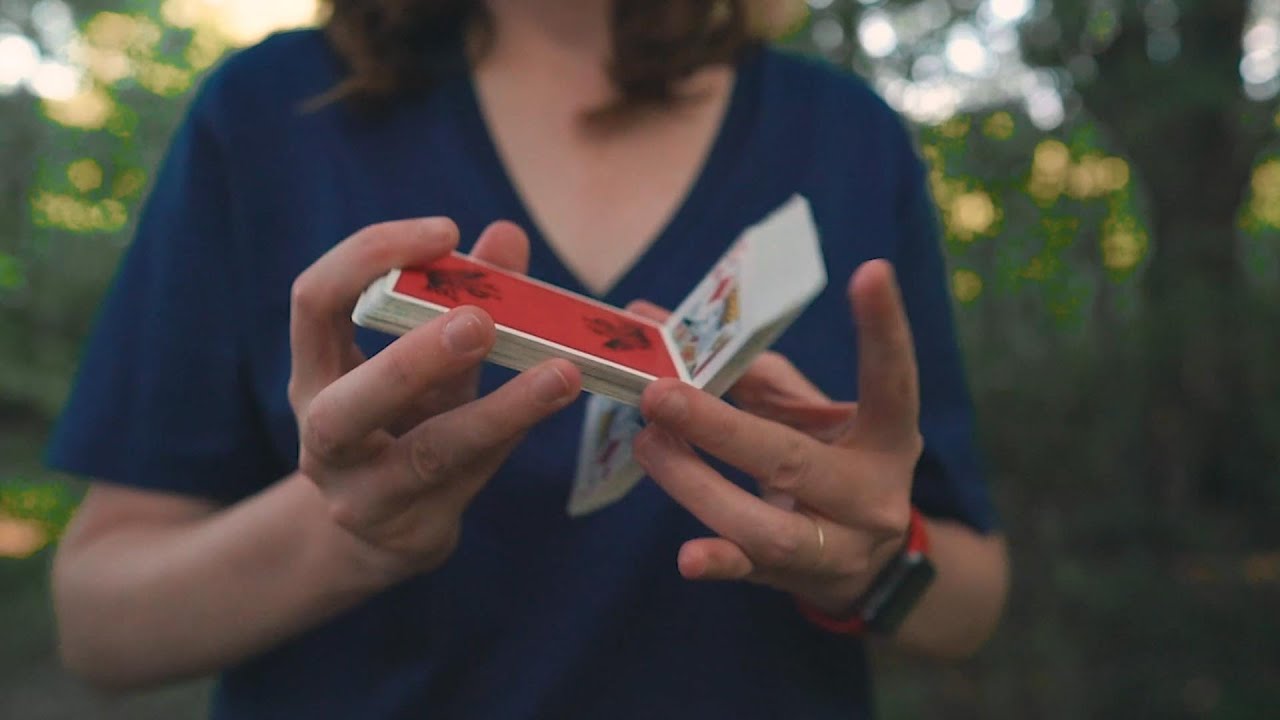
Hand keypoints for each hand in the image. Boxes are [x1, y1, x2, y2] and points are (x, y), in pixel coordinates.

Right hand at [288, 218, 581, 581]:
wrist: (388, 528)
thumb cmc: (409, 420)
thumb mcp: (432, 358)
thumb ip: (466, 297)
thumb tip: (508, 235)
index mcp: (316, 372)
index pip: (314, 301)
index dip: (370, 258)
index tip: (445, 231)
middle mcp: (323, 437)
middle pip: (346, 406)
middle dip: (413, 361)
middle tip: (479, 321)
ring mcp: (364, 495)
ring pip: (426, 456)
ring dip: (499, 412)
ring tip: (559, 374)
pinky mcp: (414, 530)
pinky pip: (471, 479)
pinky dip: (514, 436)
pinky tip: (553, 401)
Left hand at [631, 260, 921, 614]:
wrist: (863, 562)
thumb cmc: (826, 461)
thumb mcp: (807, 415)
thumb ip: (748, 372)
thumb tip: (660, 323)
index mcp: (888, 439)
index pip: (891, 381)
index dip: (883, 329)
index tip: (870, 271)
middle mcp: (872, 495)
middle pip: (794, 459)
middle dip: (720, 428)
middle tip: (660, 394)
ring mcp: (839, 547)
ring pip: (768, 525)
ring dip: (696, 484)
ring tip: (649, 445)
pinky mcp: (802, 581)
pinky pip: (755, 573)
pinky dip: (720, 563)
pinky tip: (688, 557)